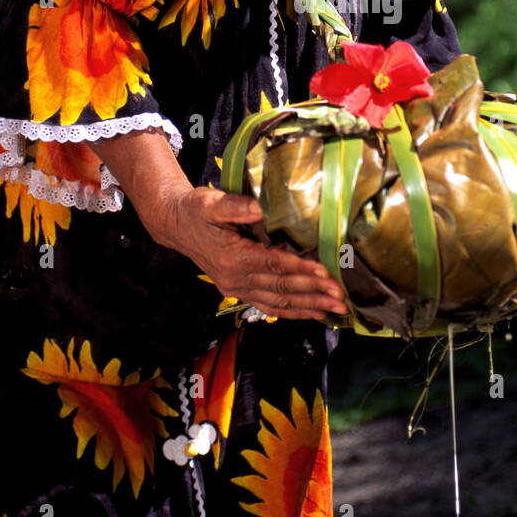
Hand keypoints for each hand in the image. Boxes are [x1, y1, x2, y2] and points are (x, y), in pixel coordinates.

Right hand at [159, 186, 348, 323]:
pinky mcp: (239, 290)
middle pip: (281, 287)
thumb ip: (236, 206)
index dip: (301, 270)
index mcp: (232, 257)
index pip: (273, 265)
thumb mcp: (211, 202)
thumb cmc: (196, 209)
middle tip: (341, 297)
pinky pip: (269, 305)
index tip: (325, 273)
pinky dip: (293, 311)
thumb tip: (261, 207)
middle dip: (314, 293)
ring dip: (309, 306)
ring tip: (336, 309)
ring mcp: (237, 287)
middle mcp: (236, 278)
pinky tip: (314, 314)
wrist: (176, 225)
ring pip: (278, 301)